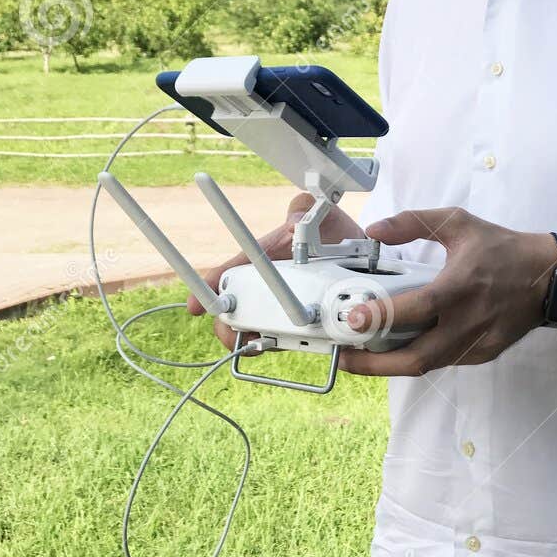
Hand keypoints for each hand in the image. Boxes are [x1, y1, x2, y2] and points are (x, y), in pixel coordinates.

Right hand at [187, 190, 364, 352]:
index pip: (228, 272)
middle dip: (226, 326)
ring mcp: (279, 306)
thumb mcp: (317, 214)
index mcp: (262, 257)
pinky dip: (279, 345)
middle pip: (232, 310)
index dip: (207, 288)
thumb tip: (293, 220)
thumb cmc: (331, 231)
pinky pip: (281, 340)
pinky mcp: (298, 324)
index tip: (195, 305)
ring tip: (259, 345)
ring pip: (253, 330)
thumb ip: (302, 210)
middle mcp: (265, 284)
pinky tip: (283, 346)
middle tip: (233, 335)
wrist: (360, 255)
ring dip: (251, 340)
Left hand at [337, 207, 556, 376]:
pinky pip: (442, 361)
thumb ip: (413, 223)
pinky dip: (416, 357)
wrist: (549, 279)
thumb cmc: (502, 248)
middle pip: (415, 358)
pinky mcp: (482, 355)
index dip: (380, 318)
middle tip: (343, 358)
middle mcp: (467, 322)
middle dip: (374, 364)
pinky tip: (396, 349)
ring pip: (426, 365)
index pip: (415, 310)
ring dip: (390, 365)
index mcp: (460, 288)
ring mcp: (476, 343)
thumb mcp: (459, 223)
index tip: (352, 320)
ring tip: (361, 356)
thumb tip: (374, 229)